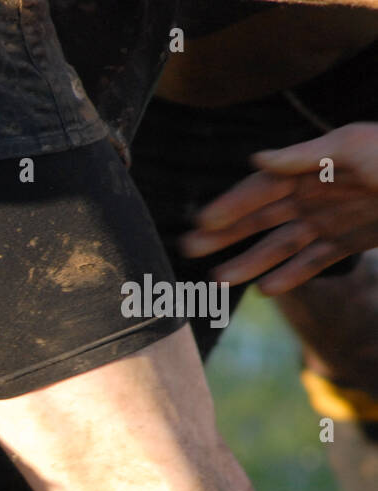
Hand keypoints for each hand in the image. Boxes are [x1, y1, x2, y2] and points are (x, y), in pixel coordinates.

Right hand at [180, 123, 377, 293]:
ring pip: (282, 244)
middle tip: (190, 249)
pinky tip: (268, 289)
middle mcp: (317, 194)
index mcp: (314, 167)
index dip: (230, 205)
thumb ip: (305, 156)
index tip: (201, 222)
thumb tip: (257, 160)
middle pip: (262, 217)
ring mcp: (334, 219)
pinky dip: (293, 275)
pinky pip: (316, 261)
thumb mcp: (355, 146)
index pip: (261, 188)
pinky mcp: (354, 241)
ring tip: (221, 279)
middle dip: (227, 234)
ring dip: (251, 261)